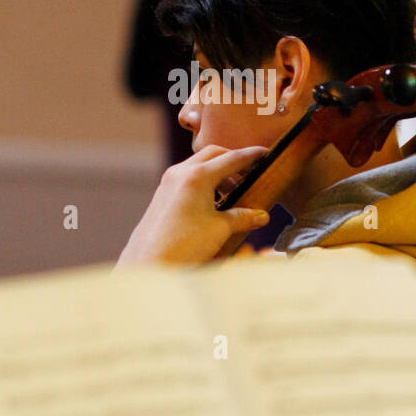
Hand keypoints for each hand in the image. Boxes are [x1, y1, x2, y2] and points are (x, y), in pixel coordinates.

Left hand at [117, 145, 270, 266]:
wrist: (149, 262)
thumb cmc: (184, 246)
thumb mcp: (220, 229)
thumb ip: (242, 217)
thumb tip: (261, 215)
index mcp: (198, 176)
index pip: (232, 158)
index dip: (251, 155)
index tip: (265, 153)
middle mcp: (181, 173)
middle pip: (213, 154)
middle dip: (234, 160)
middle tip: (251, 171)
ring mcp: (168, 182)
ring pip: (198, 164)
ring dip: (218, 171)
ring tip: (235, 190)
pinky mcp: (162, 193)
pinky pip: (187, 177)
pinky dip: (204, 181)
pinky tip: (214, 200)